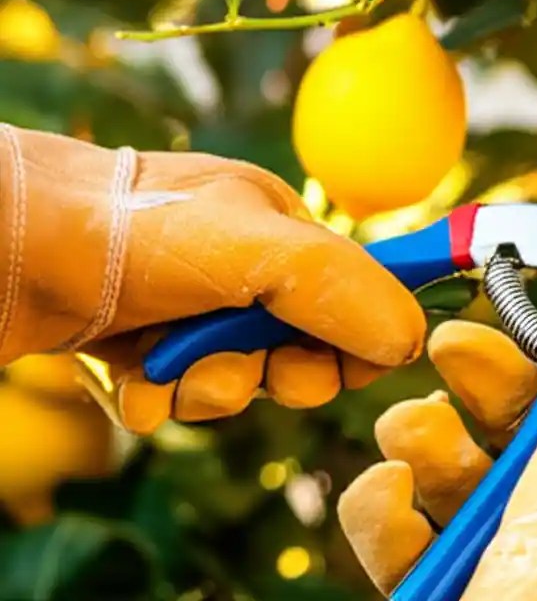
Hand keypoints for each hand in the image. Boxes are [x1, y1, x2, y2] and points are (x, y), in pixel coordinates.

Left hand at [0, 125, 424, 432]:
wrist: (11, 249)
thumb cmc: (133, 225)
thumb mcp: (259, 245)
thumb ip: (343, 288)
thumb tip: (408, 339)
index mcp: (280, 229)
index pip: (357, 290)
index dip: (364, 333)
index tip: (361, 361)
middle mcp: (238, 271)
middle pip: (302, 352)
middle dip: (281, 373)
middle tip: (260, 366)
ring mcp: (186, 312)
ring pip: (239, 385)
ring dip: (212, 388)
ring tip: (172, 365)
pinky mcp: (137, 350)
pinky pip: (176, 401)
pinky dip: (158, 399)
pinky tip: (133, 377)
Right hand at [339, 287, 536, 599]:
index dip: (535, 358)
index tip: (497, 327)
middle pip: (510, 430)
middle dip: (470, 382)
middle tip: (445, 351)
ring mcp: (515, 557)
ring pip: (451, 479)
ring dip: (421, 439)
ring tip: (411, 433)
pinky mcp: (455, 590)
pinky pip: (405, 541)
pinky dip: (385, 512)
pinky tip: (391, 491)